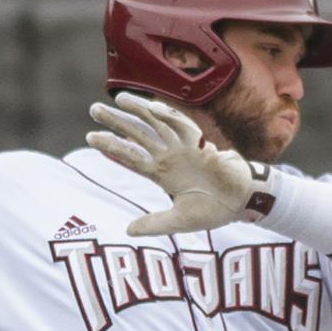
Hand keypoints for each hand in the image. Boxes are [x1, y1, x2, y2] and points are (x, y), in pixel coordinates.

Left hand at [85, 93, 259, 237]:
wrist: (241, 202)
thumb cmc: (213, 209)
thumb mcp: (179, 220)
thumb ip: (154, 223)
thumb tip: (127, 230)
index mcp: (161, 173)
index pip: (130, 156)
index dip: (111, 146)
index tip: (90, 137)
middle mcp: (168, 156)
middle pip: (137, 134)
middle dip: (116, 122)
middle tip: (93, 110)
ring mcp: (183, 148)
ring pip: (155, 125)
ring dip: (137, 111)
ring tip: (118, 99)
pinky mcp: (200, 144)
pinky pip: (182, 125)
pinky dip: (168, 116)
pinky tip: (152, 107)